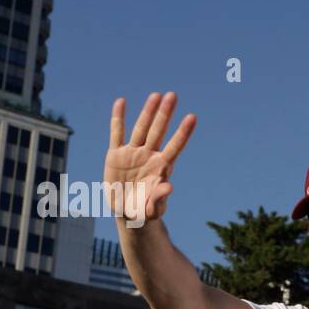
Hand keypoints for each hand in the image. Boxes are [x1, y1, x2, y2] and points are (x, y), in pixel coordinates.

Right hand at [105, 91, 196, 226]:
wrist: (127, 213)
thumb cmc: (145, 213)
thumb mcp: (152, 210)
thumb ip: (160, 199)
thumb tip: (168, 187)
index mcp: (161, 168)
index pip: (175, 147)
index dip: (183, 133)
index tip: (192, 117)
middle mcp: (149, 157)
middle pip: (158, 132)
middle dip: (165, 114)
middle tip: (173, 95)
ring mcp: (133, 153)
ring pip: (140, 128)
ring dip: (147, 112)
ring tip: (156, 95)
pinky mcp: (116, 155)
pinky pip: (116, 133)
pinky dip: (118, 118)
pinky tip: (121, 102)